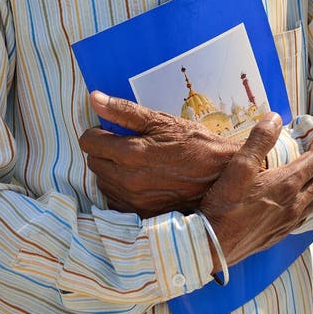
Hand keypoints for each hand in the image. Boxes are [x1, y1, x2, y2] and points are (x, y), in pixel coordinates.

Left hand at [79, 91, 241, 216]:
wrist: (222, 175)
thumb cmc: (194, 143)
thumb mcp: (162, 121)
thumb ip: (124, 111)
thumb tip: (94, 98)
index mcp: (131, 153)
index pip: (89, 142)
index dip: (97, 133)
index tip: (109, 130)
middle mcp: (128, 180)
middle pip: (94, 162)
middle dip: (104, 151)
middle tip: (124, 144)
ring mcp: (135, 201)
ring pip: (103, 183)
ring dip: (110, 171)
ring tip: (132, 163)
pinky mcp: (142, 215)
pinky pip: (115, 202)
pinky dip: (120, 191)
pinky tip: (137, 181)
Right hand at [198, 114, 312, 268]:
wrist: (214, 246)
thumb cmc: (224, 205)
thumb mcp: (239, 166)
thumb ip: (259, 140)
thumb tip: (276, 117)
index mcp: (286, 184)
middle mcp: (294, 203)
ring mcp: (289, 220)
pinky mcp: (281, 232)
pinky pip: (310, 212)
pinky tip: (312, 198)